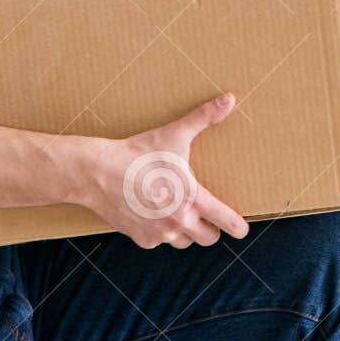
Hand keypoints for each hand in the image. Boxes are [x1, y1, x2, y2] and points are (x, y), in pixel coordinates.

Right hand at [70, 93, 248, 248]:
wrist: (97, 172)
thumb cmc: (137, 153)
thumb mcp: (173, 134)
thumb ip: (204, 117)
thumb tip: (230, 98)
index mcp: (192, 197)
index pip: (226, 221)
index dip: (238, 227)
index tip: (242, 228)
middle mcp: (179, 221)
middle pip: (209, 238)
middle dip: (210, 227)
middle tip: (203, 213)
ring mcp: (160, 234)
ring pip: (185, 242)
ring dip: (185, 231)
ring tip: (175, 210)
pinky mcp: (143, 239)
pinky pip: (160, 241)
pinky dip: (159, 231)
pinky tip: (150, 212)